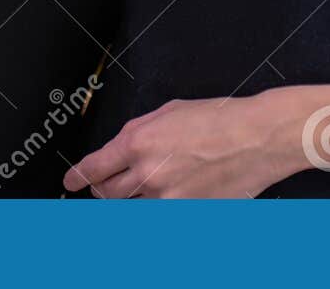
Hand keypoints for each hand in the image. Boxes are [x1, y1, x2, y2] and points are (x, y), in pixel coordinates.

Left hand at [62, 84, 329, 198]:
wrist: (258, 137)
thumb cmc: (219, 118)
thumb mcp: (169, 111)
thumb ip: (138, 131)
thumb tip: (120, 148)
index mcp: (138, 141)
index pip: (94, 168)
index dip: (77, 177)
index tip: (71, 181)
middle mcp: (146, 173)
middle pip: (107, 194)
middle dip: (102, 189)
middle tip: (104, 185)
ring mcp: (166, 199)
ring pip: (131, 209)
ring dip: (128, 201)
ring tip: (140, 188)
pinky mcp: (186, 214)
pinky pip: (158, 217)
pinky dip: (155, 209)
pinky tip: (164, 198)